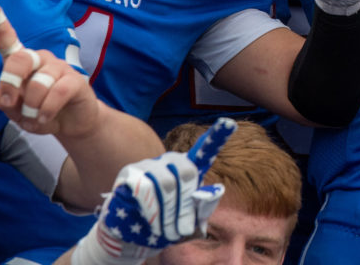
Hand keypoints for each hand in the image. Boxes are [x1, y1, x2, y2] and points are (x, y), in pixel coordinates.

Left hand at [0, 0, 95, 137]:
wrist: (72, 123)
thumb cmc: (41, 111)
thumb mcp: (17, 110)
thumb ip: (4, 102)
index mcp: (22, 62)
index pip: (6, 37)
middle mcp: (40, 59)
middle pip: (19, 59)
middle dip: (10, 84)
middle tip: (12, 103)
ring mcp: (60, 67)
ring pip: (37, 85)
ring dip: (31, 109)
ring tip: (36, 117)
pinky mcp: (76, 80)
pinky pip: (56, 95)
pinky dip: (46, 113)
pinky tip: (47, 119)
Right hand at [72, 118, 235, 264]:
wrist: (132, 237)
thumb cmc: (165, 226)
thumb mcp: (190, 221)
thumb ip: (205, 205)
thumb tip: (215, 190)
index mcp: (189, 169)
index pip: (204, 150)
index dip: (217, 136)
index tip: (229, 123)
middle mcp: (170, 161)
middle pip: (187, 173)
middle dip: (185, 205)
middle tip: (182, 229)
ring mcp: (149, 165)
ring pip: (166, 183)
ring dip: (168, 213)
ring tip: (166, 231)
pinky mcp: (130, 174)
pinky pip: (145, 189)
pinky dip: (152, 211)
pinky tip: (151, 222)